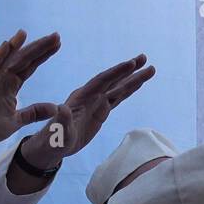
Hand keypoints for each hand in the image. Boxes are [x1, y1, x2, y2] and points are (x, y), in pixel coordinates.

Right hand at [0, 30, 60, 159]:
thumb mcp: (16, 120)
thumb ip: (33, 113)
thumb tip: (55, 108)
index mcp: (10, 85)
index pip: (30, 66)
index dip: (43, 55)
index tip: (58, 44)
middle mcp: (0, 77)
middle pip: (22, 58)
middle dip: (39, 47)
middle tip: (56, 36)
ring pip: (5, 58)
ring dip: (16, 45)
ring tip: (26, 33)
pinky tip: (6, 46)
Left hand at [19, 54, 155, 167]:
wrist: (52, 145)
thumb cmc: (53, 140)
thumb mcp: (57, 132)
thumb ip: (61, 121)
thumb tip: (62, 108)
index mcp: (80, 97)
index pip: (101, 81)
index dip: (116, 73)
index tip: (131, 64)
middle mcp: (90, 96)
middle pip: (113, 80)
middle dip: (129, 70)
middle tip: (145, 58)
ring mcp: (96, 103)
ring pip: (118, 88)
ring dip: (133, 78)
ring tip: (150, 69)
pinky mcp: (101, 111)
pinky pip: (118, 98)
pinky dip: (129, 90)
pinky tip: (139, 83)